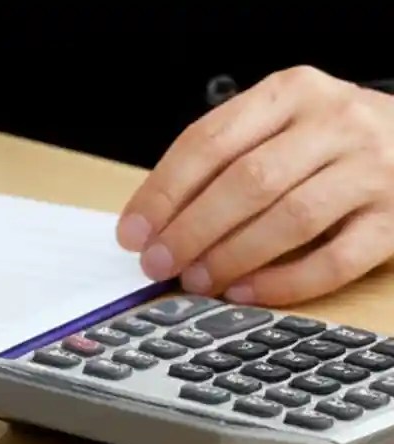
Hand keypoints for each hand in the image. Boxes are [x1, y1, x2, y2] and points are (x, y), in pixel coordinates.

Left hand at [117, 66, 393, 305]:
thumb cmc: (334, 141)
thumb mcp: (282, 125)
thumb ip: (227, 159)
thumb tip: (156, 223)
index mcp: (292, 92)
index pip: (209, 141)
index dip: (163, 192)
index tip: (132, 233)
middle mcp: (336, 123)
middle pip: (247, 181)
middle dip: (191, 229)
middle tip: (157, 264)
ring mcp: (372, 170)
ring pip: (290, 219)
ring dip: (232, 256)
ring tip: (196, 280)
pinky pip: (334, 260)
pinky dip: (284, 282)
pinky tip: (247, 292)